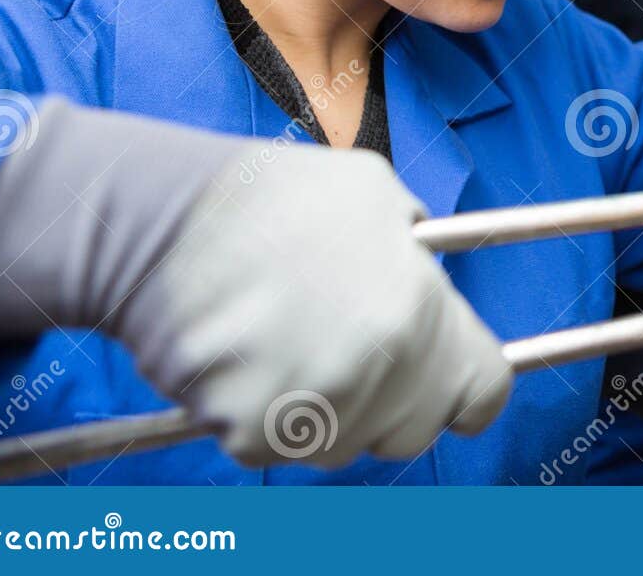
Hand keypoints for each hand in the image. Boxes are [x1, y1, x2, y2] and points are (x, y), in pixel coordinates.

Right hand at [0, 100, 510, 467]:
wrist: (160, 225)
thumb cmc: (271, 199)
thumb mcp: (378, 195)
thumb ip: (420, 252)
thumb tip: (432, 283)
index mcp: (419, 311)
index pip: (482, 390)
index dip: (468, 386)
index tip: (449, 378)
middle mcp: (376, 370)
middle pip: (414, 428)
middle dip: (395, 397)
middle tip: (354, 346)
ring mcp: (314, 409)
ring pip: (346, 443)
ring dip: (330, 408)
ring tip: (293, 337)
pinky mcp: (253, 434)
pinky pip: (282, 447)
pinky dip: (267, 416)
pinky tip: (250, 357)